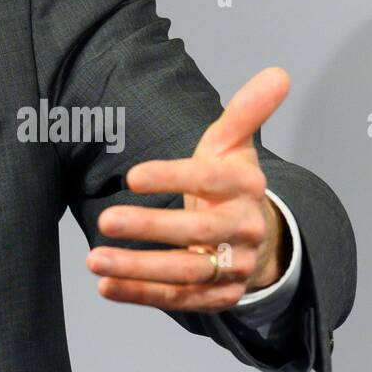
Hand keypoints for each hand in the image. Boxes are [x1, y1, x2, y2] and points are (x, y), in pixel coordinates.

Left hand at [86, 67, 291, 312]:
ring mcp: (233, 266)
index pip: (210, 180)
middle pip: (197, 231)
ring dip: (138, 269)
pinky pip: (178, 298)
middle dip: (150, 228)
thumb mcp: (233, 144)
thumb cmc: (229, 181)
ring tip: (94, 259)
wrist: (259, 236)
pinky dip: (140, 295)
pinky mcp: (218, 296)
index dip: (172, 178)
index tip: (130, 176)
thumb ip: (246, 110)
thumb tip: (277, 72)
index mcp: (246, 186)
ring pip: (186, 271)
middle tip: (105, 219)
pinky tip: (104, 286)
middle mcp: (244, 229)